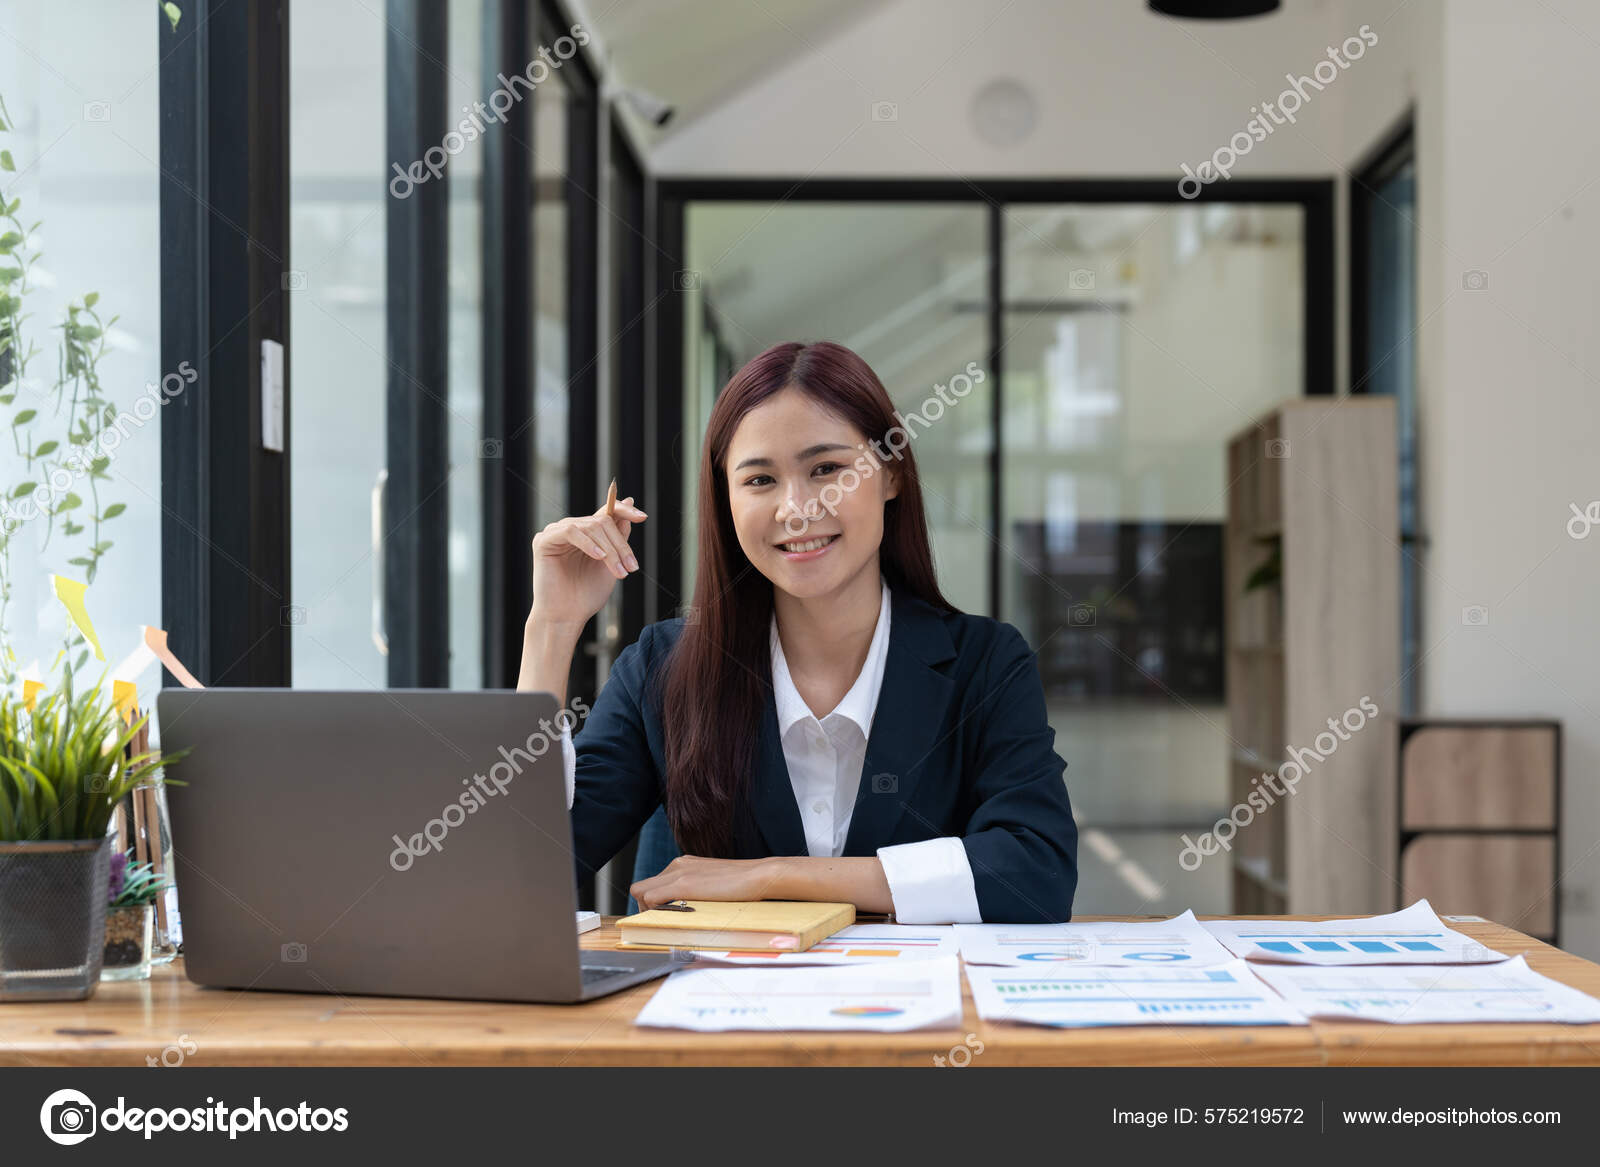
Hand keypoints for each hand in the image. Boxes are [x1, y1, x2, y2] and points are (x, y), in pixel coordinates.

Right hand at [528, 496, 647, 627]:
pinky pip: (570, 531)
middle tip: (631, 567)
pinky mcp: (543, 541)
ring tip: (619, 572)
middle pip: (602, 521)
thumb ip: (619, 537)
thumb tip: (630, 504)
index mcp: (587, 534)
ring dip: (609, 549)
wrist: (566, 617)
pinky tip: (598, 557)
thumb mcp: (611, 563)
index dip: (624, 510)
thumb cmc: (587, 595)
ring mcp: (556, 533)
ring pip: (590, 527)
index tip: (642, 517)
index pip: (606, 512)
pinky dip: (588, 543)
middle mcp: (571, 530)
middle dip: (620, 545)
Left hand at [629, 855, 791, 910]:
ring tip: (665, 923)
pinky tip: (672, 919)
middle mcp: (677, 865)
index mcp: (684, 864)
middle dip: (645, 908)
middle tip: (660, 922)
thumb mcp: (713, 884)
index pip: (653, 883)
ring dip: (647, 910)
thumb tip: (688, 908)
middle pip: (641, 887)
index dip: (653, 902)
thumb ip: (698, 890)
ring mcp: (678, 873)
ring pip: (641, 892)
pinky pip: (651, 898)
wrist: (759, 876)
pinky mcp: (682, 884)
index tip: (661, 916)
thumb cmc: (742, 885)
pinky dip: (655, 912)